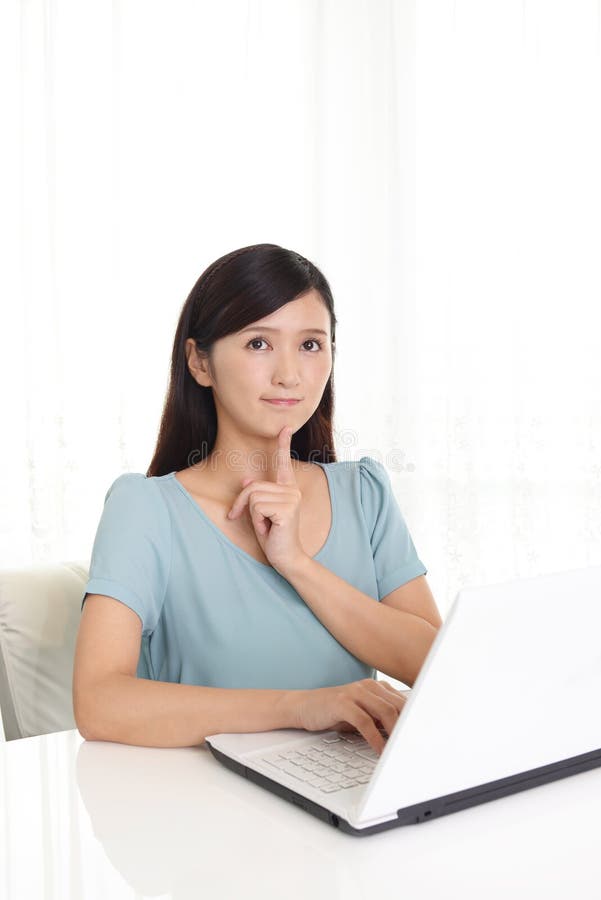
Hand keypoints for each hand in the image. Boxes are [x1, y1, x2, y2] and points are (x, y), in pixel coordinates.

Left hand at [227, 426, 308, 574]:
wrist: (286, 558)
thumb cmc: (273, 537)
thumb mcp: (260, 514)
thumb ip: (255, 496)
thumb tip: (247, 478)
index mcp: (287, 490)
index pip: (284, 463)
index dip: (283, 444)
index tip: (285, 427)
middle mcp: (292, 491)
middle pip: (252, 486)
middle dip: (242, 504)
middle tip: (252, 522)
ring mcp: (291, 498)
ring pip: (252, 496)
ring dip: (251, 515)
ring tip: (265, 526)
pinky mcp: (286, 508)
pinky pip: (256, 506)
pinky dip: (256, 520)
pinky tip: (268, 529)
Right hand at [292, 679, 409, 755]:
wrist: (303, 706)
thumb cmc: (336, 712)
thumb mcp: (363, 715)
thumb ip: (383, 720)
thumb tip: (406, 737)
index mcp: (378, 687)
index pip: (405, 703)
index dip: (417, 720)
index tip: (427, 737)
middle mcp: (369, 686)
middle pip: (400, 706)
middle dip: (410, 728)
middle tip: (418, 748)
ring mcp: (355, 693)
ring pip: (386, 711)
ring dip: (396, 734)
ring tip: (402, 751)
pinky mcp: (342, 703)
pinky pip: (365, 721)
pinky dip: (375, 738)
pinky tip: (380, 751)